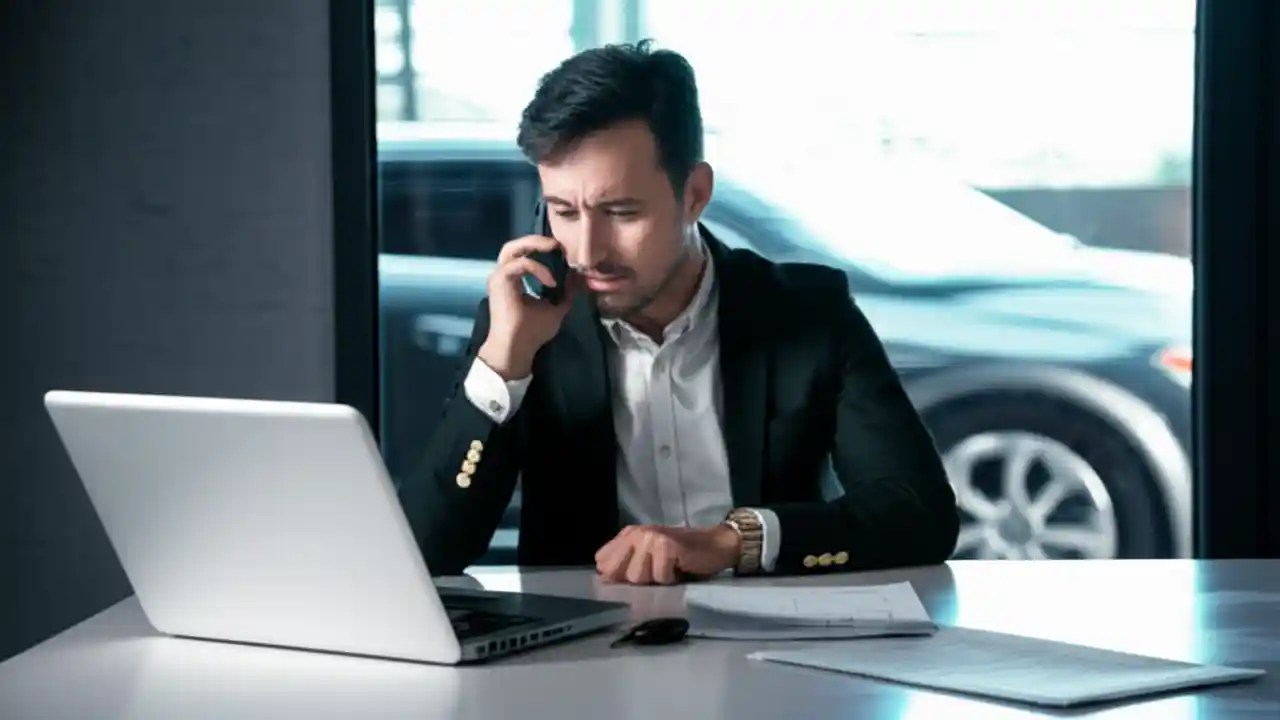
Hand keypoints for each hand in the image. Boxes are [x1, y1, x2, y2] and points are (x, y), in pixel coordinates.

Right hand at [478, 235, 580, 379]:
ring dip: (535, 245)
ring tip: (554, 248)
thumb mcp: (555, 309)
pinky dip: (538, 269)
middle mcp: (503, 275)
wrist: (517, 348)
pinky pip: (520, 264)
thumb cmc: (532, 332)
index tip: (563, 253)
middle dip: (536, 241)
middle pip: (514, 246)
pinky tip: (551, 282)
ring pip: (512, 248)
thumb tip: (578, 279)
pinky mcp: (500, 281)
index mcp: (513, 280)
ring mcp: (499, 277)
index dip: (542, 250)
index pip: (524, 255)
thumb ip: (566, 293)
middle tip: (557, 245)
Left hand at [594, 524, 742, 584]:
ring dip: (656, 580)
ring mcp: (651, 537)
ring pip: (638, 578)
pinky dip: (672, 579)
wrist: (715, 545)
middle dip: (638, 580)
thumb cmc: (680, 558)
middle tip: (657, 571)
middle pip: (620, 574)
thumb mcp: (647, 559)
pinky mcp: (667, 545)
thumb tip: (603, 579)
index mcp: (627, 534)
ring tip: (669, 569)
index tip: (638, 574)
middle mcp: (636, 533)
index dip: (617, 575)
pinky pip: (660, 577)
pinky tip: (680, 568)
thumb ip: (624, 565)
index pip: (602, 561)